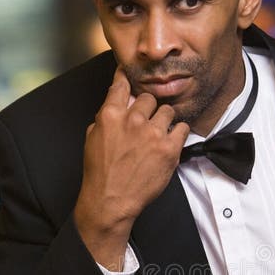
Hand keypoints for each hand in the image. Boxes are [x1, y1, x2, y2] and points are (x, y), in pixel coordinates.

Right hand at [74, 68, 189, 267]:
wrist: (111, 200)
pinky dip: (178, 133)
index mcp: (111, 115)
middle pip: (149, 98)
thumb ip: (106, 118)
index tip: (131, 73)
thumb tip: (117, 107)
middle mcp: (133, 120)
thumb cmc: (100, 173)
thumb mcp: (92, 139)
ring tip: (159, 134)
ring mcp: (153, 134)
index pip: (122, 84)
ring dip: (164, 120)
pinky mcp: (169, 149)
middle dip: (148, 108)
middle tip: (146, 122)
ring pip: (167, 110)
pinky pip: (182, 128)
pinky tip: (171, 141)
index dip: (127, 77)